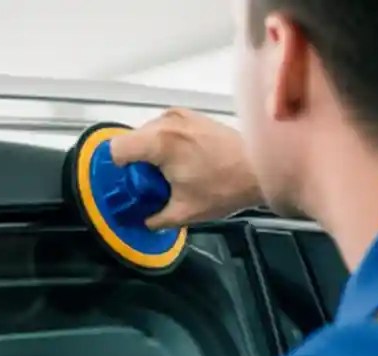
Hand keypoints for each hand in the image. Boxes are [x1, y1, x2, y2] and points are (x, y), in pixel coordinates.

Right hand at [109, 108, 262, 228]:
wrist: (261, 168)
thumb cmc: (224, 188)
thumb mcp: (184, 212)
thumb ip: (154, 218)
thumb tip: (142, 220)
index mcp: (159, 142)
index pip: (116, 148)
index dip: (119, 170)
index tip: (132, 185)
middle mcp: (166, 122)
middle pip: (131, 141)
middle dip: (135, 163)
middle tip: (152, 185)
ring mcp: (180, 115)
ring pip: (147, 133)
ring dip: (150, 153)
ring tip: (170, 173)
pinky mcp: (192, 115)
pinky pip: (164, 129)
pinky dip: (165, 144)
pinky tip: (181, 161)